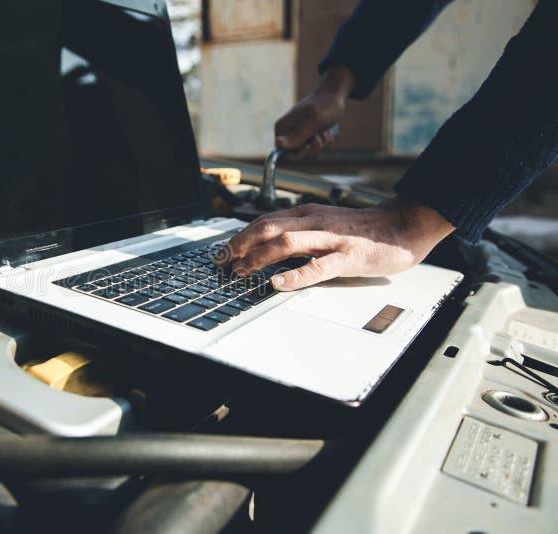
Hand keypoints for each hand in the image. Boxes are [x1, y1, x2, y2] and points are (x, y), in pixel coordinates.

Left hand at [215, 197, 454, 290]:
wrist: (402, 226)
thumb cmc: (362, 230)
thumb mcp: (324, 223)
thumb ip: (299, 230)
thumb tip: (267, 243)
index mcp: (307, 214)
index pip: (264, 220)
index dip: (239, 236)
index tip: (222, 252)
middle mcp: (314, 221)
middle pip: (267, 228)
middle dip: (240, 245)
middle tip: (222, 262)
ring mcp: (330, 238)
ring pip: (286, 243)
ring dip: (258, 258)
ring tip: (241, 272)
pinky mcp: (347, 257)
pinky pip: (317, 266)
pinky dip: (295, 276)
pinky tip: (278, 283)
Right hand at [275, 66, 354, 157]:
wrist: (335, 95)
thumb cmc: (324, 105)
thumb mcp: (313, 121)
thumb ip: (297, 135)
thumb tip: (278, 144)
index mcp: (282, 128)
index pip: (282, 152)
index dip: (296, 153)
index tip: (308, 145)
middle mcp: (287, 133)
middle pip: (296, 155)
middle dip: (312, 148)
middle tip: (320, 136)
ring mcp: (298, 135)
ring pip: (307, 153)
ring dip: (320, 145)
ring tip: (324, 131)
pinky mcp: (308, 136)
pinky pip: (315, 149)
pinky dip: (324, 143)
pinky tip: (327, 131)